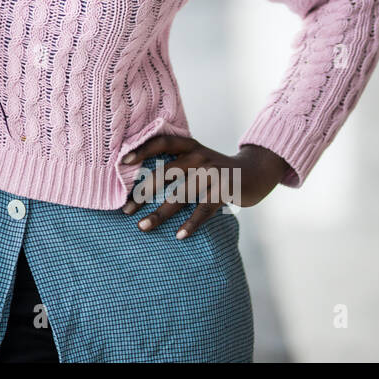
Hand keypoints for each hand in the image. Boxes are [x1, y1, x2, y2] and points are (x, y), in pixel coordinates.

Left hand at [118, 135, 290, 238]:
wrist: (256, 171)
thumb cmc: (216, 169)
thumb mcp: (197, 158)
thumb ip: (176, 163)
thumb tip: (140, 183)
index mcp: (189, 146)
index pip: (162, 142)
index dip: (142, 150)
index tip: (122, 162)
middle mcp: (199, 156)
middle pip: (166, 173)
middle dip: (144, 192)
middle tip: (126, 209)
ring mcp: (213, 172)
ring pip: (181, 195)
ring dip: (160, 213)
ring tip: (142, 227)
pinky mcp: (225, 189)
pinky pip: (204, 209)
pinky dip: (191, 224)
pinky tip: (179, 235)